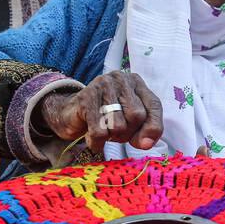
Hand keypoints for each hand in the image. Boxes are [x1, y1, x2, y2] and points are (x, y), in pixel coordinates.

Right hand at [38, 71, 163, 153]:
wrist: (71, 114)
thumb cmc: (107, 118)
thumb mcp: (131, 123)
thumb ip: (145, 130)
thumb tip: (147, 144)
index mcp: (136, 82)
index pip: (154, 106)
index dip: (152, 128)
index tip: (145, 144)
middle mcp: (120, 79)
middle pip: (136, 115)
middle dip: (128, 133)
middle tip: (117, 133)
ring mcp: (102, 85)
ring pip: (118, 125)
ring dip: (111, 137)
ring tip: (104, 131)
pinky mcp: (86, 98)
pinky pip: (99, 131)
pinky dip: (97, 142)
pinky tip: (93, 140)